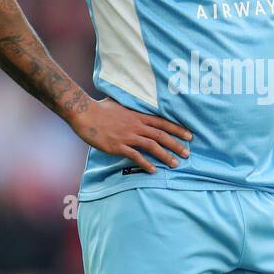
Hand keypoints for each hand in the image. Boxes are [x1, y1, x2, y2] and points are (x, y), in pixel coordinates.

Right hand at [68, 98, 192, 173]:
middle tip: (187, 153)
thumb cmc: (100, 108)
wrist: (84, 113)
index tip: (189, 136)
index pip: (162, 123)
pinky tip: (153, 170)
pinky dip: (145, 163)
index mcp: (138, 116)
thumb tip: (134, 102)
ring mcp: (127, 136)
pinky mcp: (117, 145)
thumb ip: (130, 106)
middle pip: (161, 135)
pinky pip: (135, 155)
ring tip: (175, 164)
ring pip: (151, 146)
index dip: (177, 129)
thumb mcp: (119, 103)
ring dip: (165, 155)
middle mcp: (135, 125)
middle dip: (176, 144)